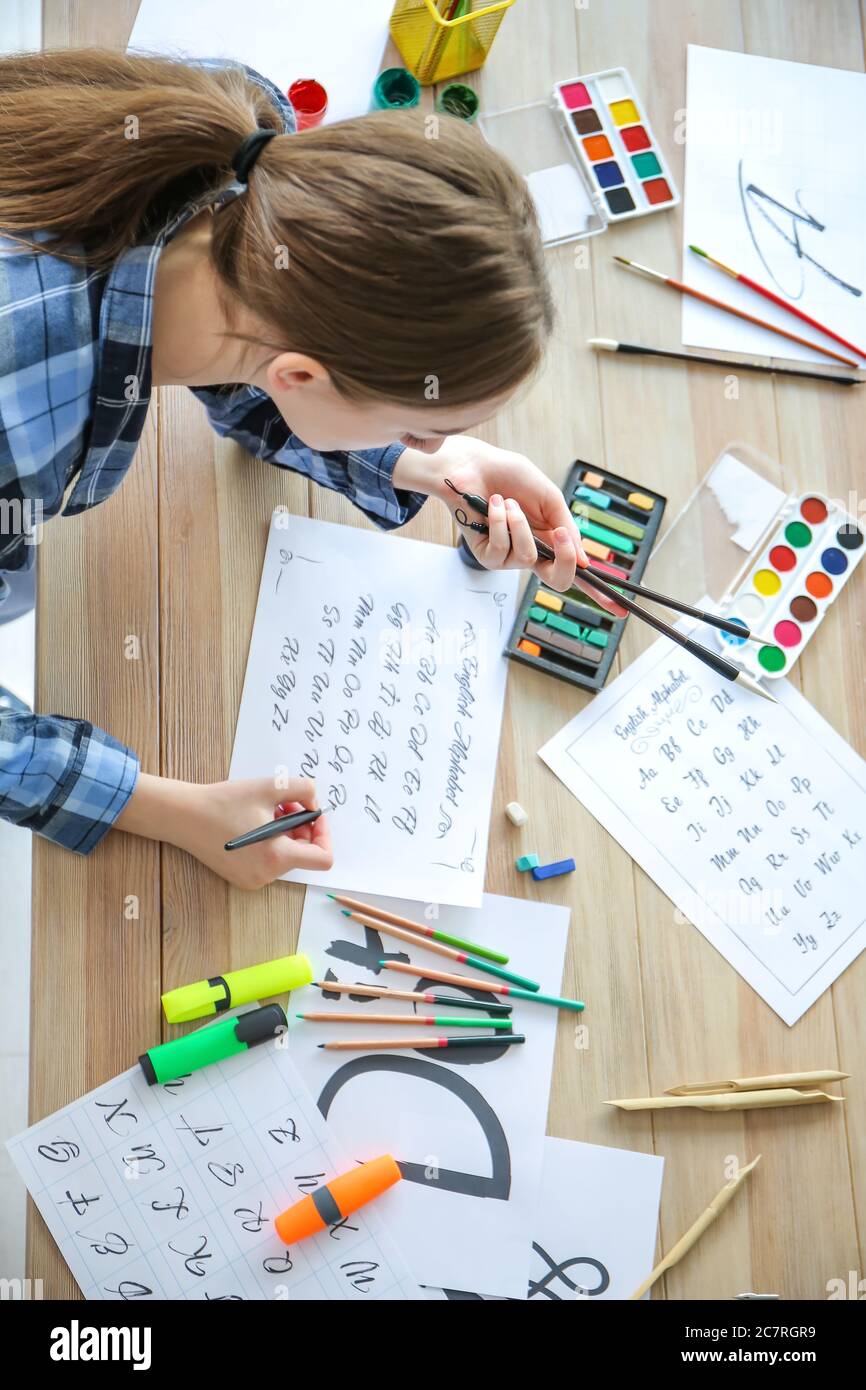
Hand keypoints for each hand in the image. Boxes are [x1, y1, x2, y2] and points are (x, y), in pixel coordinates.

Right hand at [114, 773, 333, 888]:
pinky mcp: (241, 878)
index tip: (312, 815)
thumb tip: (314, 803)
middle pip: (304, 854)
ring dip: (286, 832)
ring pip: (286, 856)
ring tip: (266, 810)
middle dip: (302, 827)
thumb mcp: (270, 787)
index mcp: (276, 856)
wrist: (183, 816)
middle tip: (286, 804)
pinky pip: (269, 861)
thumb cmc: (224, 802)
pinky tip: (254, 823)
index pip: (323, 858)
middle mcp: (267, 875)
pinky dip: (271, 842)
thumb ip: (303, 789)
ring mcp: (253, 880)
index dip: (324, 834)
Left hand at [395, 437, 625, 614]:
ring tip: (508, 502)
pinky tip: (493, 506)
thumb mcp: (549, 499)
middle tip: (560, 534)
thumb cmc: (512, 478)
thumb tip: (584, 561)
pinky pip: (501, 549)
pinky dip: (500, 522)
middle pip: (558, 581)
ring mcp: (508, 558)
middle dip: (564, 558)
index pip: (576, 571)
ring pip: (527, 557)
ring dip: (520, 524)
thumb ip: (566, 528)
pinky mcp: (485, 555)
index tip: (619, 608)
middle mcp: (531, 554)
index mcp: (551, 541)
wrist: (475, 466)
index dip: (598, 593)